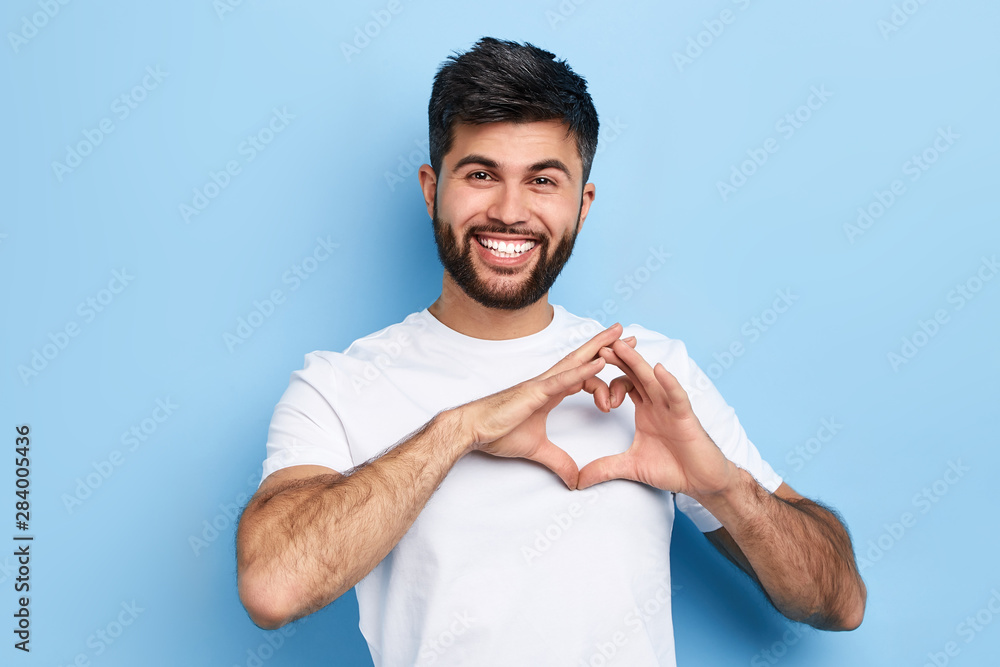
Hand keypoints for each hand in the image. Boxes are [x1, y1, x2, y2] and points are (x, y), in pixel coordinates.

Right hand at [457, 323, 635, 488]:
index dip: (601, 369)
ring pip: (577, 361)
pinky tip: (600, 363)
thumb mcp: (537, 449)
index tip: (619, 370)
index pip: (582, 375)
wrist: (473, 429)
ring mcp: (543, 384)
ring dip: (600, 347)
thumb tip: (574, 479)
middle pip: (583, 358)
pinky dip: (584, 370)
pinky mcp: (536, 392)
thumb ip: (559, 462)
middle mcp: (548, 382)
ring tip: (621, 336)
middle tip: (630, 334)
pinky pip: (565, 379)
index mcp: (550, 392)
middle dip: (607, 345)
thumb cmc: (497, 432)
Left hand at [576, 338, 739, 498]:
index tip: (591, 388)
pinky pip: (677, 396)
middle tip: (599, 345)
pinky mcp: (686, 417)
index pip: (624, 384)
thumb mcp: (630, 467)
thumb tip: (579, 480)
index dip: (607, 381)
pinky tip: (659, 370)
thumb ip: (604, 469)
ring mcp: (672, 408)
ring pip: (652, 379)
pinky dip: (669, 383)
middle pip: (636, 374)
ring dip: (637, 362)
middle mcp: (658, 403)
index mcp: (645, 409)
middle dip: (618, 359)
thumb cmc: (673, 468)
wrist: (701, 482)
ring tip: (621, 347)